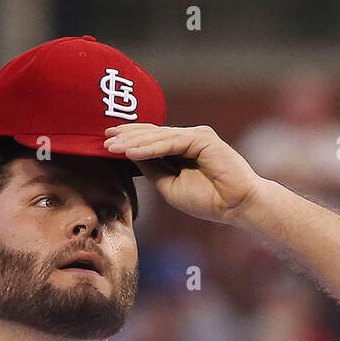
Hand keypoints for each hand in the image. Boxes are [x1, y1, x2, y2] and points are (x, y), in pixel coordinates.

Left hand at [104, 123, 262, 224]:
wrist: (236, 206)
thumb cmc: (208, 200)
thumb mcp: (170, 186)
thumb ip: (153, 170)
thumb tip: (131, 157)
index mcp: (181, 149)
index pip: (150, 140)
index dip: (129, 140)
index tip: (106, 143)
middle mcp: (188, 138)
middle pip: (152, 133)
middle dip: (127, 136)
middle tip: (103, 138)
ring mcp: (196, 136)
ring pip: (158, 136)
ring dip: (134, 141)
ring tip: (112, 146)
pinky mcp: (203, 138)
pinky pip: (171, 142)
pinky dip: (150, 147)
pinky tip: (132, 152)